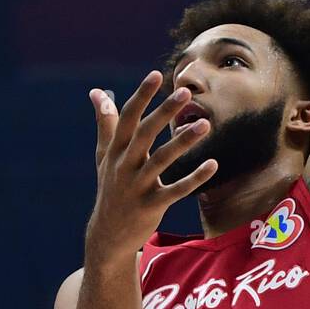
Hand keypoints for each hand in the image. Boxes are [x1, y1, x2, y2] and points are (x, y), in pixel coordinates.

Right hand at [86, 72, 215, 259]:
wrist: (108, 234)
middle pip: (145, 134)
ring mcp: (138, 186)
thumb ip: (105, 123)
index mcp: (115, 150)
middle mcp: (124, 165)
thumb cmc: (110, 187)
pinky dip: (195, 178)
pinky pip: (176, 190)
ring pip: (162, 160)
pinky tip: (213, 164)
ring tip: (206, 125)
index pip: (128, 117)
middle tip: (186, 93)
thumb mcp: (104, 155)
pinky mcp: (152, 206)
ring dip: (184, 141)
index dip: (142, 96)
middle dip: (165, 112)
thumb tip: (96, 93)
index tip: (156, 74)